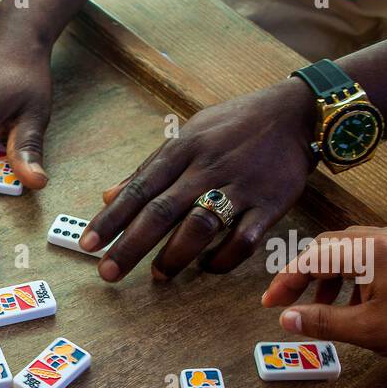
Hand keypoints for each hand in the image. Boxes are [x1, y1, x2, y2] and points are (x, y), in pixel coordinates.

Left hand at [82, 78, 316, 281]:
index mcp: (183, 149)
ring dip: (175, 256)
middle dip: (131, 246)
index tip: (88, 245)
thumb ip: (147, 168)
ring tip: (158, 275)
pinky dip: (223, 259)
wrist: (298, 112)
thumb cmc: (234, 126)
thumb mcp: (187, 134)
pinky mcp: (271, 203)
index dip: (112, 219)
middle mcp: (208, 167)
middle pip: (162, 211)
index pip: (139, 189)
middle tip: (109, 273)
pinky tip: (207, 268)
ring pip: (200, 226)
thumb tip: (106, 196)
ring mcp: (240, 186)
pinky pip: (244, 239)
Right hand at [263, 225, 386, 376]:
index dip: (285, 281)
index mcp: (370, 250)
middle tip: (288, 304)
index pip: (313, 258)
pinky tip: (358, 305)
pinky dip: (355, 278)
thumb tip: (287, 318)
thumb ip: (322, 322)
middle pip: (329, 248)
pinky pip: (375, 258)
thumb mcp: (368, 330)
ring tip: (324, 311)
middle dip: (304, 275)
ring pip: (352, 253)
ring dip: (330, 278)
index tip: (270, 304)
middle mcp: (386, 238)